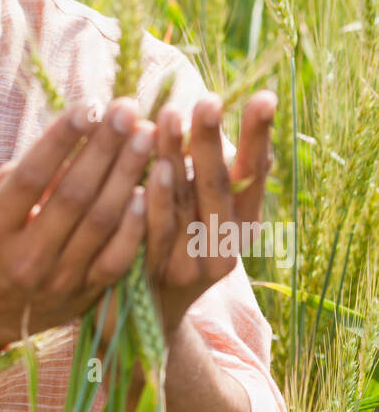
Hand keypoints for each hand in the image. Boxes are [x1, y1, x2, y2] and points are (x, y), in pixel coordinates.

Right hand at [0, 97, 154, 349]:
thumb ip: (28, 175)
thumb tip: (78, 132)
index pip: (32, 175)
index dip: (63, 138)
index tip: (89, 105)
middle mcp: (24, 257)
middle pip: (73, 194)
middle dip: (105, 147)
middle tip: (127, 110)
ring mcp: (57, 281)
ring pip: (101, 221)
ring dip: (127, 174)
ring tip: (145, 136)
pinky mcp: (83, 296)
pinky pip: (117, 258)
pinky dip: (134, 225)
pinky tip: (147, 190)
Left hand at [142, 90, 277, 337]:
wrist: (150, 315)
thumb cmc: (175, 242)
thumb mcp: (200, 208)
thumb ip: (208, 168)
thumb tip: (210, 108)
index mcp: (242, 222)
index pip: (255, 172)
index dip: (258, 135)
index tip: (264, 97)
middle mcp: (224, 244)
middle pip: (219, 184)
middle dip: (212, 139)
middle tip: (207, 98)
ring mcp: (192, 264)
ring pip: (184, 203)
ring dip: (175, 157)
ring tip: (170, 118)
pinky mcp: (158, 276)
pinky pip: (153, 234)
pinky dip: (152, 202)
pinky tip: (145, 174)